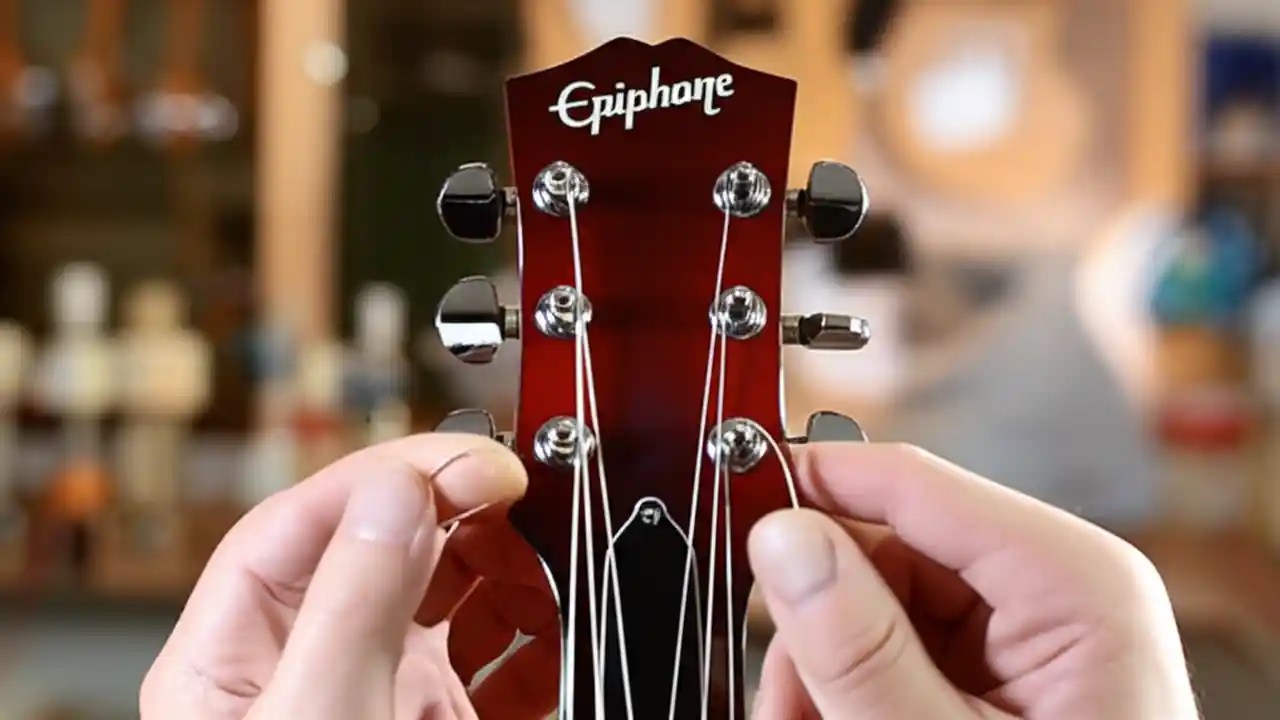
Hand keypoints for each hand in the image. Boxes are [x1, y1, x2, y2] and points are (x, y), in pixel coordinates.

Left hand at [141, 434, 559, 719]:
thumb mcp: (321, 714)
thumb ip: (353, 601)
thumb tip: (393, 486)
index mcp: (234, 656)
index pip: (299, 522)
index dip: (384, 474)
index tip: (465, 460)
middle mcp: (307, 659)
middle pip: (382, 542)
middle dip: (457, 512)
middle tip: (518, 498)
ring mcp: (376, 688)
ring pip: (446, 589)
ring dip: (506, 569)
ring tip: (546, 574)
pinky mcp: (434, 713)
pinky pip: (492, 654)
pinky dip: (534, 638)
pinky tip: (554, 639)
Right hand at [749, 443, 1198, 718]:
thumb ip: (862, 649)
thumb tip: (785, 542)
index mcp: (1072, 581)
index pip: (911, 484)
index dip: (812, 482)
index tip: (731, 494)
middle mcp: (1052, 588)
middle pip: (883, 552)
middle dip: (817, 627)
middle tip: (783, 705)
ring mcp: (1027, 630)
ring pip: (876, 604)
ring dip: (824, 672)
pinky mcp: (1002, 669)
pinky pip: (899, 649)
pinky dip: (852, 691)